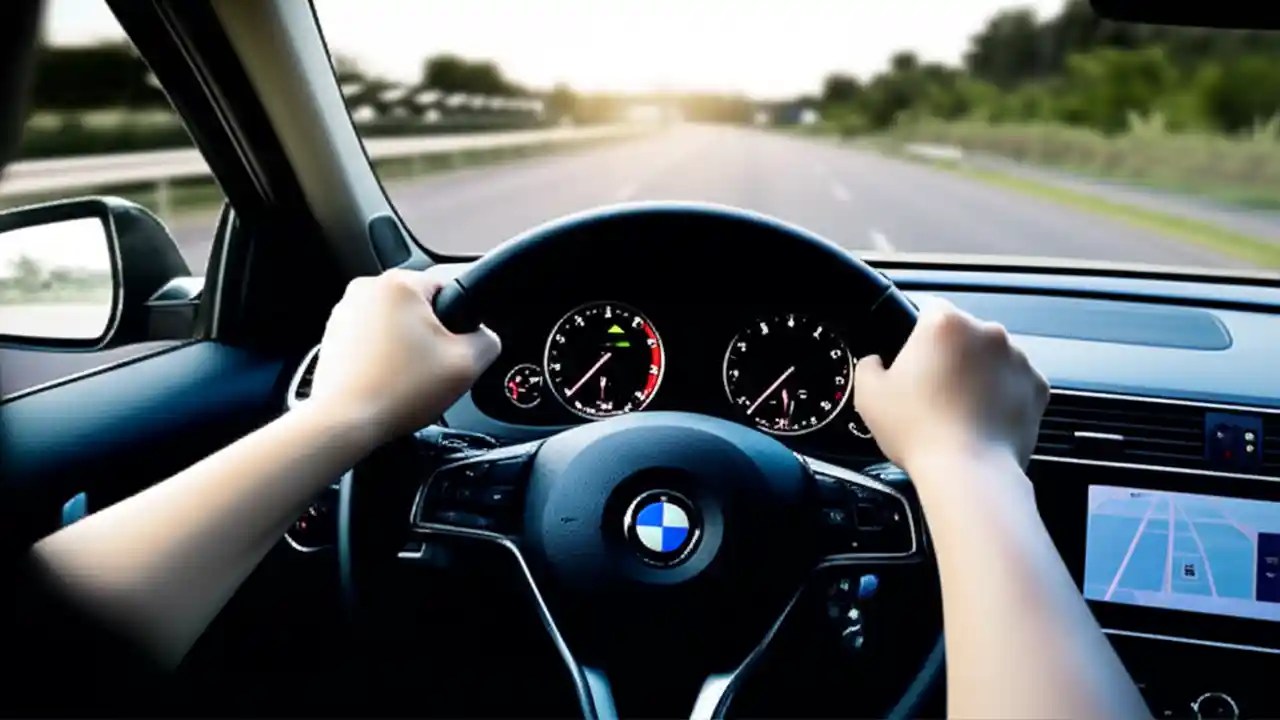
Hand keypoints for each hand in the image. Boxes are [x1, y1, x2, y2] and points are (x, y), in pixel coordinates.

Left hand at [309, 266, 500, 442]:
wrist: (344, 423)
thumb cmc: (398, 391)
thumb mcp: (467, 364)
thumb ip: (488, 341)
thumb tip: (484, 337)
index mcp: (400, 283)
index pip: (451, 289)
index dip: (461, 324)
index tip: (452, 352)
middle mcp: (366, 288)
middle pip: (421, 308)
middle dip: (431, 337)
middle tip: (431, 369)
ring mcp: (344, 311)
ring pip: (396, 325)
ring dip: (406, 348)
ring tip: (405, 379)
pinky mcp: (332, 335)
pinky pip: (372, 340)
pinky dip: (382, 358)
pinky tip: (386, 381)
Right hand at [854, 298, 1047, 477]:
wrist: (968, 471)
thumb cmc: (916, 429)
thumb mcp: (868, 394)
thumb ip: (868, 366)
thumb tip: (876, 362)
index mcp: (945, 323)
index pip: (929, 310)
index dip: (918, 336)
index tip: (914, 363)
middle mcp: (988, 332)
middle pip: (964, 334)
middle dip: (951, 356)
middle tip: (934, 392)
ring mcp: (1019, 358)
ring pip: (992, 358)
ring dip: (979, 375)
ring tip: (961, 411)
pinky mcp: (1039, 386)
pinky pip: (1016, 383)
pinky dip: (1004, 396)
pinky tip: (984, 420)